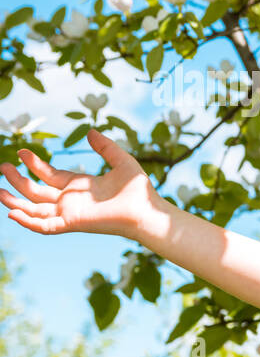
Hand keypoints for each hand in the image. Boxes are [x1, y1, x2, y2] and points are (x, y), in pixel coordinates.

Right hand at [0, 129, 160, 238]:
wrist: (148, 211)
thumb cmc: (139, 191)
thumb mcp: (121, 161)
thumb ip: (106, 147)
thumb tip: (90, 131)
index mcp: (80, 186)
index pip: (50, 176)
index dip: (34, 165)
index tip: (22, 152)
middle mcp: (71, 200)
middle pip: (36, 192)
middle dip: (18, 181)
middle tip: (2, 166)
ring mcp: (70, 213)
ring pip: (34, 209)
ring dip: (15, 201)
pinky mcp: (72, 223)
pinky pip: (44, 225)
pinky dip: (28, 222)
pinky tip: (12, 213)